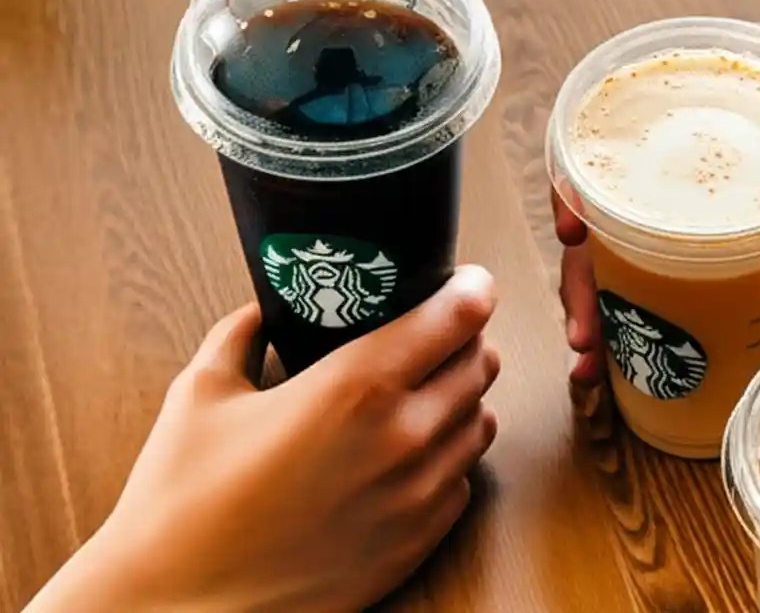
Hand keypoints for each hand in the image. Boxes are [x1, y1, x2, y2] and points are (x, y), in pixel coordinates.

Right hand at [27, 266, 500, 611]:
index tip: (469, 281)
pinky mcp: (420, 542)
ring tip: (429, 391)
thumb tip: (265, 308)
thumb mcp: (201, 392)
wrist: (177, 607)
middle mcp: (403, 438)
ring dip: (464, 398)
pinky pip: (464, 480)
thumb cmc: (182, 501)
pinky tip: (414, 453)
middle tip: (442, 334)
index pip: (454, 319)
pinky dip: (450, 456)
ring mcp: (419, 496)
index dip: (471, 290)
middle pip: (479, 366)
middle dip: (467, 341)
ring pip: (480, 423)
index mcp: (356, 388)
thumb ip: (243, 333)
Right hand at [553, 0, 759, 382]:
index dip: (572, 190)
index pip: (599, 143)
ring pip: (616, 244)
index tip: (573, 235)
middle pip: (598, 216)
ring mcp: (678, 183)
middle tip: (584, 340)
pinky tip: (630, 342)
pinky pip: (657, 252)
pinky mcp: (703, 207)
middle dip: (582, 282)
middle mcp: (662, 148)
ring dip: (600, 302)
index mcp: (678, 103)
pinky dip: (637, 297)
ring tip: (593, 360)